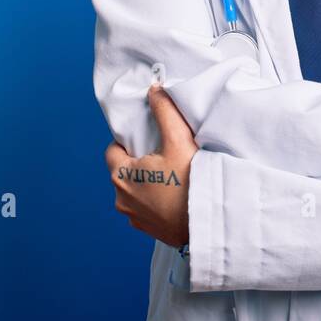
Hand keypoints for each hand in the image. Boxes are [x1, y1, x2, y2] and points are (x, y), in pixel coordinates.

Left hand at [105, 83, 197, 247]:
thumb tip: (154, 89)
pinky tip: (176, 196)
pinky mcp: (149, 230)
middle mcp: (121, 199)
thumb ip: (164, 111)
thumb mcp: (178, 139)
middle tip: (165, 156)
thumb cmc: (191, 182)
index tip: (149, 140)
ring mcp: (134, 217)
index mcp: (120, 176)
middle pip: (124, 171)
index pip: (113, 150)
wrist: (208, 222)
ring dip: (148, 184)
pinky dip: (157, 202)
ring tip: (173, 177)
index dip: (129, 142)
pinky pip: (147, 209)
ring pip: (135, 191)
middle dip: (140, 162)